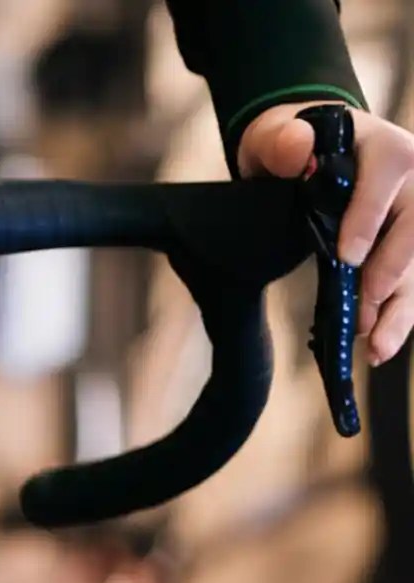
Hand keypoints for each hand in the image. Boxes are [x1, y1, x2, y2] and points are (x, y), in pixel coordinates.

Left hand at [238, 102, 413, 365]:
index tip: (346, 257)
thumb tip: (296, 148)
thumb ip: (282, 143)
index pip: (386, 180)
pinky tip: (379, 345)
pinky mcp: (409, 246)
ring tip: (376, 348)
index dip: (367, 218)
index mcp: (386, 149)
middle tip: (361, 312)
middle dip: (388, 273)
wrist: (309, 152)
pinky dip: (397, 315)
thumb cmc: (293, 145)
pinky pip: (409, 283)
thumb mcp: (277, 138)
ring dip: (399, 310)